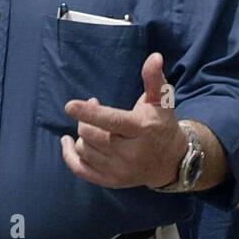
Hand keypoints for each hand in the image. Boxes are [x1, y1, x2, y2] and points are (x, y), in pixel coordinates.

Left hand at [60, 52, 187, 189]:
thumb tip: (154, 57)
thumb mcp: (161, 100)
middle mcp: (131, 154)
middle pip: (92, 134)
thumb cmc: (161, 124)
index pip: (112, 121)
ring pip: (85, 150)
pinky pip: (81, 170)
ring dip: (83, 134)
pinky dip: (69, 155)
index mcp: (142, 130)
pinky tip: (67, 142)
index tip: (69, 105)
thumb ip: (154, 79)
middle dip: (86, 118)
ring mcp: (120, 170)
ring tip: (93, 125)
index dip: (90, 113)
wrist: (170, 161)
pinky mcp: (112, 182)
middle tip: (94, 107)